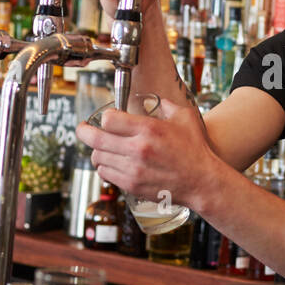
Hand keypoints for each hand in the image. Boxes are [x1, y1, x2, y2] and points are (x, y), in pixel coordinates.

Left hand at [75, 98, 217, 211]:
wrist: (202, 181)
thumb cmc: (195, 150)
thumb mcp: (184, 118)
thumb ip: (165, 105)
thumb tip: (151, 99)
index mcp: (149, 129)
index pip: (108, 119)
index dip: (105, 117)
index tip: (107, 118)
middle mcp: (138, 149)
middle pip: (96, 139)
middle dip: (85, 132)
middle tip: (83, 129)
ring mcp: (133, 169)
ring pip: (97, 157)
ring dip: (96, 151)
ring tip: (101, 148)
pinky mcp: (132, 185)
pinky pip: (105, 174)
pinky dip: (104, 167)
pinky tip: (111, 163)